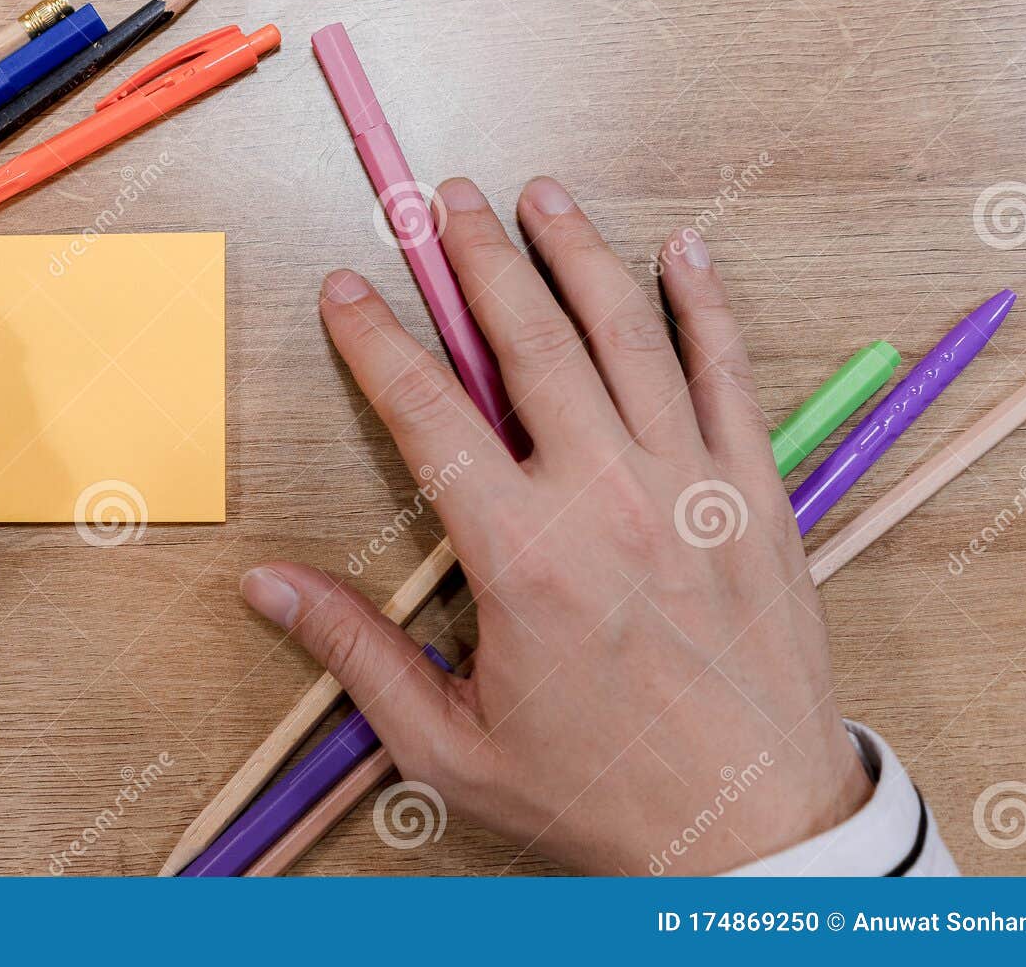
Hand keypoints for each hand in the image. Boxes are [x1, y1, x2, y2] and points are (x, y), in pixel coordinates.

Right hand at [240, 177, 871, 875]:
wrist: (750, 829)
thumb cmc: (599, 794)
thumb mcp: (450, 744)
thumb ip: (355, 654)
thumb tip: (268, 586)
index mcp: (524, 557)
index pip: (430, 414)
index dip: (379, 341)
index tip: (350, 290)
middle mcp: (609, 499)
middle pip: (531, 343)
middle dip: (477, 260)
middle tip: (444, 199)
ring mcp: (693, 488)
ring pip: (628, 338)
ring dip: (578, 255)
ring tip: (541, 195)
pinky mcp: (758, 496)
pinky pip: (730, 376)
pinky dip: (706, 306)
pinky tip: (683, 251)